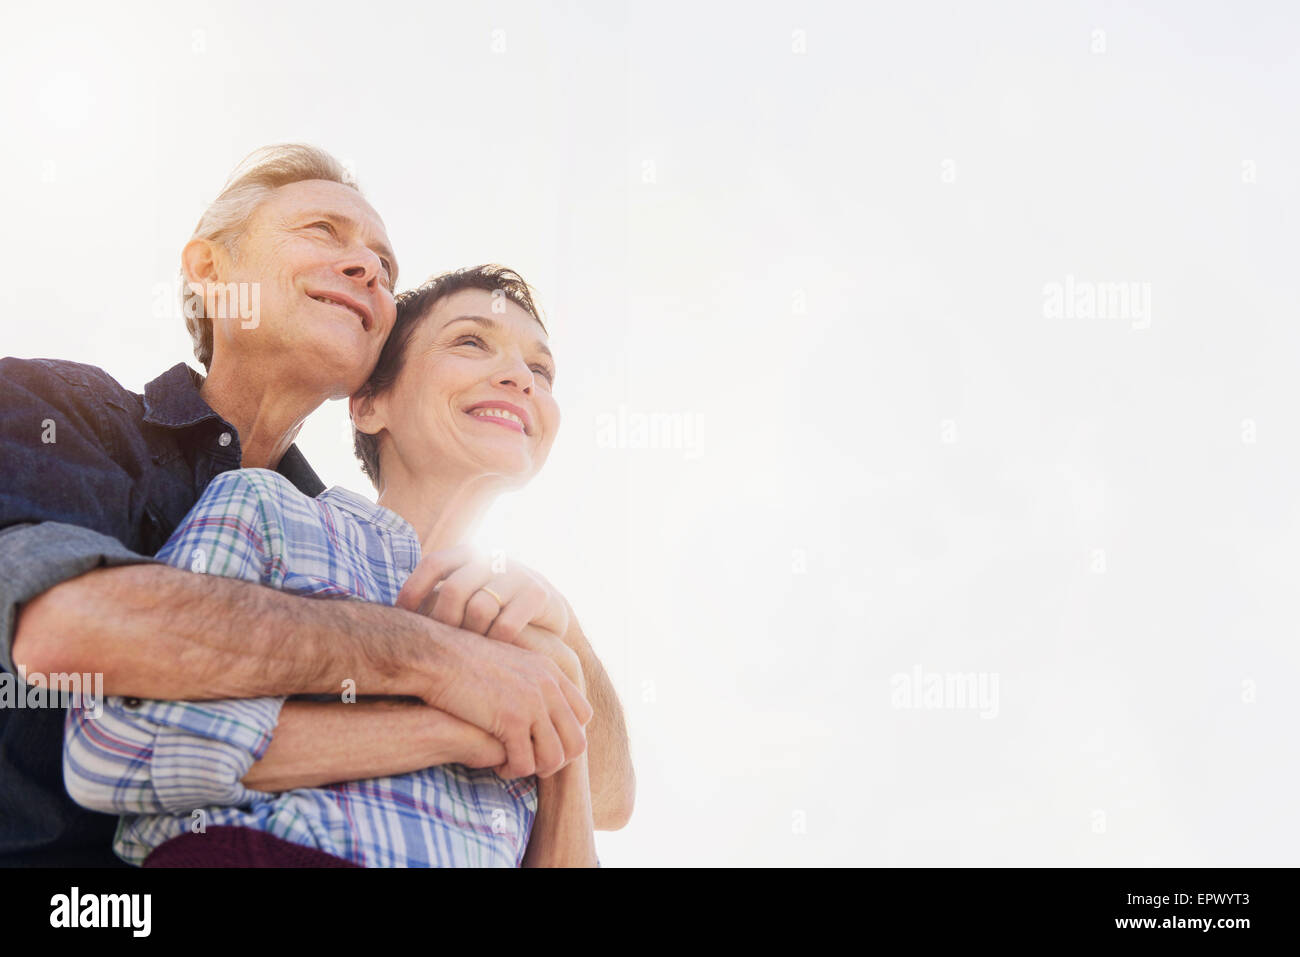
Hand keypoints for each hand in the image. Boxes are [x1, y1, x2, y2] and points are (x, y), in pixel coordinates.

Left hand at [397, 544, 568, 642]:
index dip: (414, 590)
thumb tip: (385, 615)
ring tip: (468, 651)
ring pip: (480, 608)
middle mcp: (493, 557)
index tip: (402, 618)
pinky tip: (493, 652)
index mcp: (469, 553)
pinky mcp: (538, 593)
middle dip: (442, 622)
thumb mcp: (466, 591)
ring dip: (470, 636)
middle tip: (439, 645)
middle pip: (454, 589)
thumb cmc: (493, 606)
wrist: (549, 610)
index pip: (434, 564)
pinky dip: (495, 643)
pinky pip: (507, 624)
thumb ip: (436, 595)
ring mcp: (517, 573)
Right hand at [418, 622, 590, 779]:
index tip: (543, 742)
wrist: (439, 655)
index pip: (583, 714)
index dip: (567, 735)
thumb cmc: (466, 661)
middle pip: (576, 741)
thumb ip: (531, 680)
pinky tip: (498, 766)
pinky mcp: (511, 720)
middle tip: (531, 763)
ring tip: (513, 767)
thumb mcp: (511, 662)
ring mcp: (532, 704)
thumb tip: (539, 707)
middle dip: (556, 760)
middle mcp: (548, 687)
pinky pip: (525, 762)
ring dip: (535, 769)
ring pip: (554, 757)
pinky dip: (513, 770)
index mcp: (551, 672)